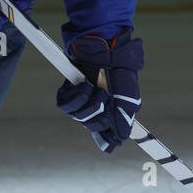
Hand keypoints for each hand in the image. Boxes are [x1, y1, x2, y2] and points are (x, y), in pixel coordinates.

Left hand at [56, 28, 143, 152]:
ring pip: (78, 116)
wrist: (106, 48)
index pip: (105, 133)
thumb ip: (124, 117)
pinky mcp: (69, 89)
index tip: (107, 143)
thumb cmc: (120, 70)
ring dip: (88, 103)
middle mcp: (95, 105)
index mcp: (111, 109)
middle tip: (104, 97)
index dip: (105, 138)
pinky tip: (84, 85)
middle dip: (98, 114)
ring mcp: (81, 98)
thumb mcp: (128, 95)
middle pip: (91, 125)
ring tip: (94, 87)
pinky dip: (75, 96)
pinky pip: (64, 104)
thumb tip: (120, 139)